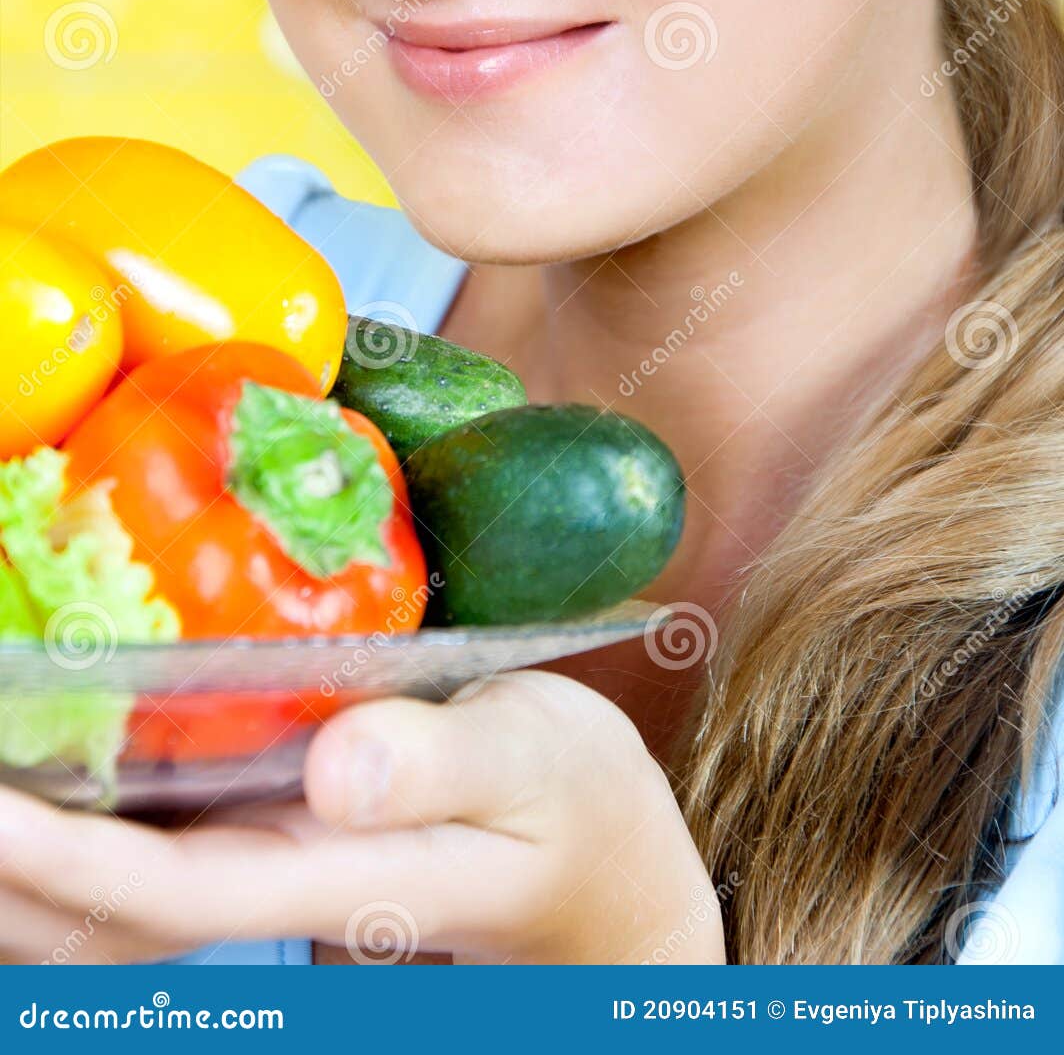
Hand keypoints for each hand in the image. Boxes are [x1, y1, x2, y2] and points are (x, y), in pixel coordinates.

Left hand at [0, 671, 724, 964]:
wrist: (603, 885)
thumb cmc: (578, 807)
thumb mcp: (540, 757)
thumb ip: (445, 761)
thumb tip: (339, 766)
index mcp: (344, 872)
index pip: (173, 892)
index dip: (62, 863)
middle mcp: (282, 894)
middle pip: (102, 929)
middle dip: (7, 876)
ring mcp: (268, 889)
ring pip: (103, 925)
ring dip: (18, 880)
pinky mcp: (266, 865)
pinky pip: (135, 886)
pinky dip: (63, 859)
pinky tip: (33, 801)